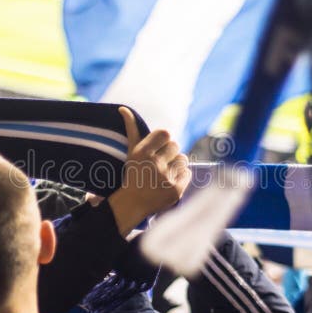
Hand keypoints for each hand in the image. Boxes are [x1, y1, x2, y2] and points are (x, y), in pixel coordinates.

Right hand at [107, 107, 191, 236]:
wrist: (132, 203)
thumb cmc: (133, 173)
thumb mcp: (131, 151)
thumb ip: (131, 128)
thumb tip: (123, 108)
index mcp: (142, 152)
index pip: (165, 133)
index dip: (164, 141)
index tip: (158, 149)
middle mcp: (154, 164)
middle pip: (176, 146)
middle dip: (170, 153)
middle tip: (161, 163)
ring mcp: (165, 178)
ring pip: (184, 159)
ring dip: (177, 165)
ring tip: (165, 173)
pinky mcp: (175, 190)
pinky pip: (188, 173)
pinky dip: (182, 177)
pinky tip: (170, 181)